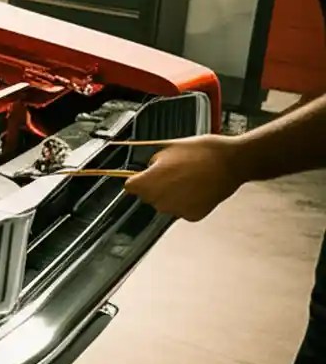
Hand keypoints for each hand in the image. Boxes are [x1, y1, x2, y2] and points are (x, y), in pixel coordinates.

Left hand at [123, 135, 246, 221]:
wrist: (232, 162)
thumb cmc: (203, 152)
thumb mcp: (169, 147)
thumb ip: (151, 161)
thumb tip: (147, 168)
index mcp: (149, 181)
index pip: (130, 187)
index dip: (138, 179)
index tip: (143, 176)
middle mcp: (159, 200)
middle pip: (148, 196)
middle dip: (155, 186)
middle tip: (172, 173)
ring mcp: (176, 210)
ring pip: (165, 204)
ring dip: (171, 195)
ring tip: (189, 179)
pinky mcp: (192, 216)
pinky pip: (182, 210)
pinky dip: (187, 202)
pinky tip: (197, 189)